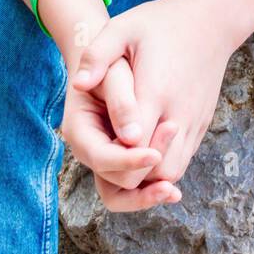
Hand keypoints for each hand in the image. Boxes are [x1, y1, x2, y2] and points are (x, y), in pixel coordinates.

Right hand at [60, 53, 182, 210]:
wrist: (116, 59)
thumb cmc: (114, 59)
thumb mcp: (115, 70)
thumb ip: (120, 100)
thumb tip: (132, 137)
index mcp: (79, 129)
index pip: (101, 157)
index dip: (128, 159)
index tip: (155, 154)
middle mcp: (90, 150)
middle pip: (113, 182)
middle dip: (142, 175)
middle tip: (171, 162)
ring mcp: (107, 157)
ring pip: (122, 193)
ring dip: (147, 194)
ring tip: (174, 193)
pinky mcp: (124, 160)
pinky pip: (135, 185)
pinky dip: (152, 188)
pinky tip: (174, 189)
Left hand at [71, 0, 234, 197]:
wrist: (209, 21)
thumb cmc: (160, 24)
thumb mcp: (123, 28)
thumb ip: (97, 56)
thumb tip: (78, 85)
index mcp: (155, 91)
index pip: (134, 146)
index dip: (115, 155)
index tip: (101, 145)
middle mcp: (179, 112)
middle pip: (154, 170)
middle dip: (129, 172)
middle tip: (108, 158)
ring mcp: (195, 121)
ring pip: (172, 172)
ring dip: (148, 173)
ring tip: (124, 157)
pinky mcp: (202, 124)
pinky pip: (184, 158)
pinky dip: (163, 162)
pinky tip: (143, 148)